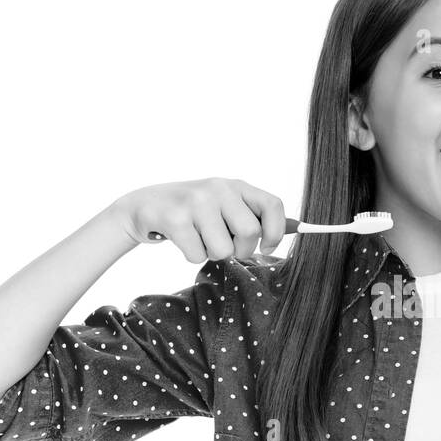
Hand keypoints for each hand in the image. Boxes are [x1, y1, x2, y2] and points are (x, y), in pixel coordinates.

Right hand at [109, 178, 287, 261]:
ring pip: (223, 249)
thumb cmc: (193, 213)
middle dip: (240, 250)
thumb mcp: (224, 207)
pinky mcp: (175, 218)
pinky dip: (191, 255)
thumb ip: (252, 216)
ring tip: (198, 238)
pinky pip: (197, 255)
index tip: (265, 246)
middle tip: (224, 245)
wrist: (143, 206)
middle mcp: (219, 188)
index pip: (273, 205)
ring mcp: (196, 201)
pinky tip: (181, 239)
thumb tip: (297, 230)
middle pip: (250, 233)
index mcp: (236, 186)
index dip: (275, 232)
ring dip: (212, 254)